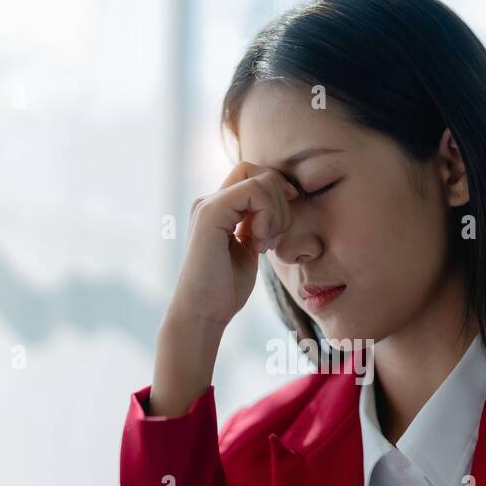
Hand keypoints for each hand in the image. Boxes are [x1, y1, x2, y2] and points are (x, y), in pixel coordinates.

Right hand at [171, 161, 299, 327]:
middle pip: (261, 172)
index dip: (278, 190)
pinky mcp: (211, 212)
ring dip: (277, 213)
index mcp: (218, 208)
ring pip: (262, 180)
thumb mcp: (248, 249)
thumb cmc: (225, 289)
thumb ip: (257, 224)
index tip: (282, 224)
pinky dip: (268, 215)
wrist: (203, 313)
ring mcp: (208, 204)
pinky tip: (258, 241)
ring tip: (263, 244)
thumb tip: (279, 203)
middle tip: (272, 239)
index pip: (255, 175)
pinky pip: (254, 191)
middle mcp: (210, 200)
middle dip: (281, 203)